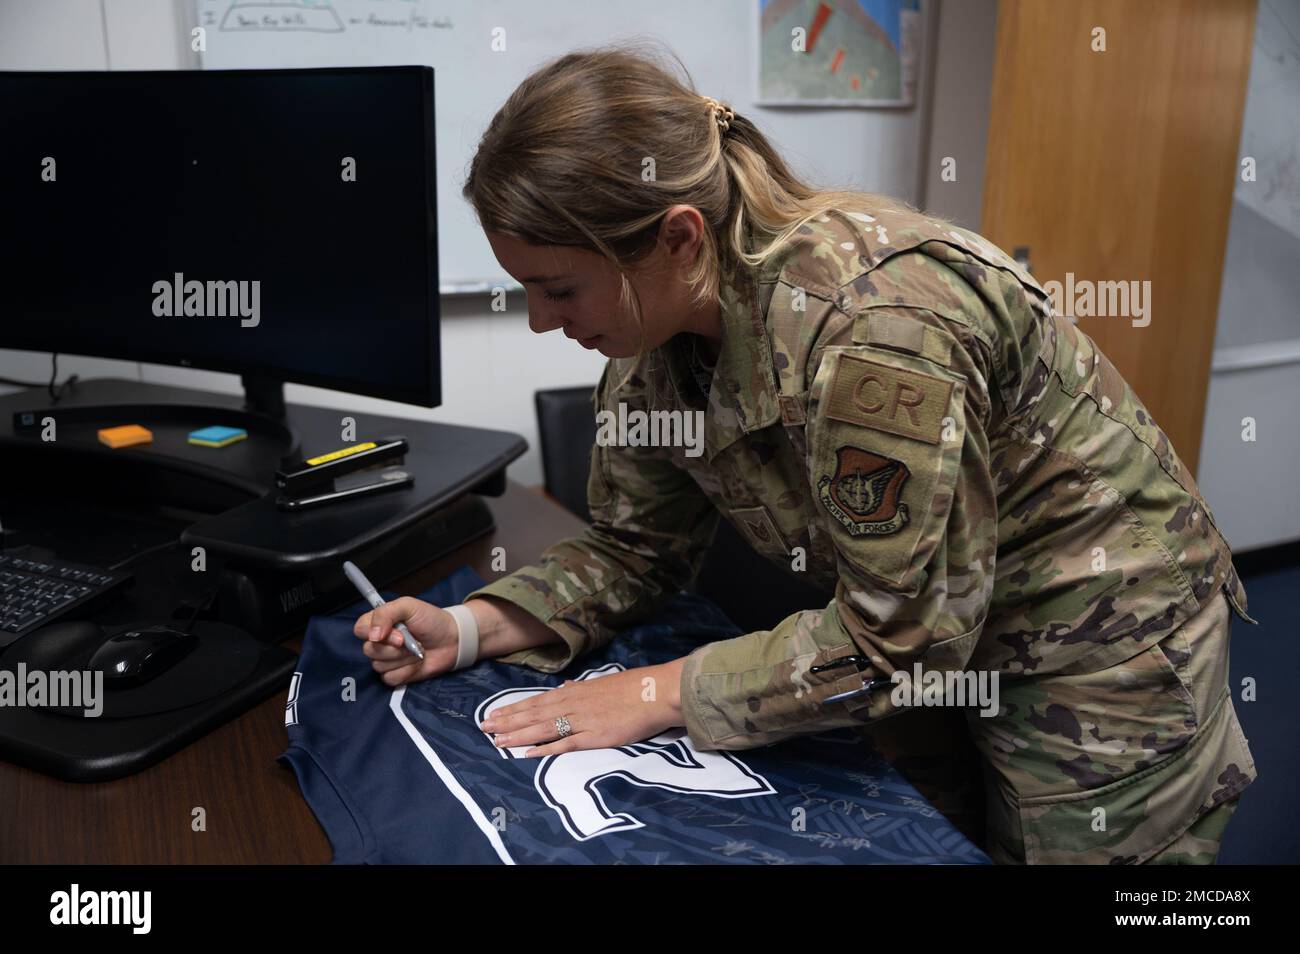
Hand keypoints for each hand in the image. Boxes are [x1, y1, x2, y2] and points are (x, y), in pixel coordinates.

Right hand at [352, 597, 462, 685]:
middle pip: (369, 650)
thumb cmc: (431, 620)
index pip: (359, 629)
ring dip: (402, 658)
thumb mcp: (408, 606)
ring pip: (379, 666)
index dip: (372, 633)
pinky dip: (406, 671)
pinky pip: (390, 678)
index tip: (394, 633)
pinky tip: (417, 663)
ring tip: (417, 650)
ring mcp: (387, 660)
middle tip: (409, 640)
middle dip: (393, 648)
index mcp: (379, 623)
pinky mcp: (396, 675)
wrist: (452, 640)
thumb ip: (386, 613)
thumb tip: (372, 635)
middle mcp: (380, 642)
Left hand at [478, 659, 685, 756]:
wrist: (656, 692)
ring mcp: (583, 720)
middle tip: (484, 727)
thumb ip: (581, 687)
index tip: (494, 713)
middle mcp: (574, 704)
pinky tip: (528, 753)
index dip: (514, 708)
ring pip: (543, 728)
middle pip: (534, 714)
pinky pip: (566, 743)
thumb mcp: (602, 682)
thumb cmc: (634, 687)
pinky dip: (545, 748)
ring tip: (497, 741)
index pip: (537, 701)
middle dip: (508, 721)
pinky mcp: (596, 736)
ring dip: (518, 735)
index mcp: (575, 691)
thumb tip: (564, 685)